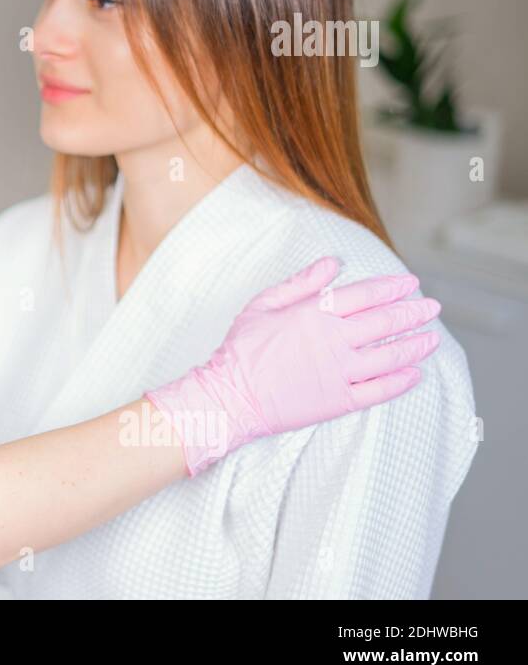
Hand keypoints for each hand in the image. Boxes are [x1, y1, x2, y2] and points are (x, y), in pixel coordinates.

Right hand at [145, 256, 440, 475]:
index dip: (392, 288)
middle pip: (385, 323)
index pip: (366, 295)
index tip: (410, 283)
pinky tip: (414, 375)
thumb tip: (332, 263)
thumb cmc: (241, 348)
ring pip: (390, 356)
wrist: (231, 396)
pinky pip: (379, 391)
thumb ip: (301, 283)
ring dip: (416, 346)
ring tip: (433, 339)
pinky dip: (401, 382)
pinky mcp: (339, 401)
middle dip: (413, 313)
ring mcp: (340, 373)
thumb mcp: (263, 304)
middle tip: (432, 307)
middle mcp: (334, 341)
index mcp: (316, 314)